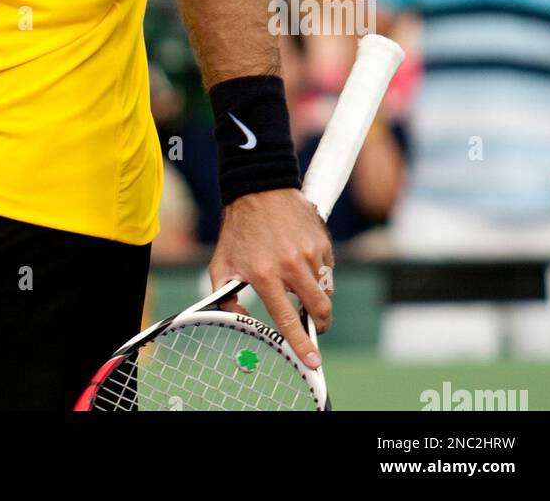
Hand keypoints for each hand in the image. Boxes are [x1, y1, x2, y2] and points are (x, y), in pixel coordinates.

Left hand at [210, 188, 333, 368]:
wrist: (259, 187)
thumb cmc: (238, 229)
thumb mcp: (221, 263)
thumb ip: (224, 297)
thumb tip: (239, 322)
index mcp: (264, 273)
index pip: (287, 318)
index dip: (301, 344)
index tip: (313, 362)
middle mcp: (290, 264)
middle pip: (319, 309)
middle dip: (320, 324)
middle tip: (315, 326)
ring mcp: (309, 252)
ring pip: (325, 289)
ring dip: (317, 295)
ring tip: (300, 284)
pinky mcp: (321, 241)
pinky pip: (327, 268)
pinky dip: (318, 272)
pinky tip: (301, 259)